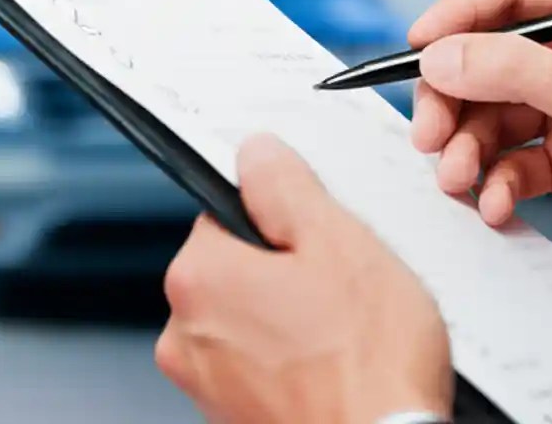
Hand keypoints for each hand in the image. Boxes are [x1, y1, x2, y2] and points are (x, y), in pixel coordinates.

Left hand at [156, 134, 452, 423]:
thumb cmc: (367, 366)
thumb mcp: (338, 242)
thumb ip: (285, 186)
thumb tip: (255, 154)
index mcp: (198, 277)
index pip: (228, 212)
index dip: (283, 219)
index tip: (317, 239)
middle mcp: (184, 334)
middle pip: (238, 268)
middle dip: (287, 271)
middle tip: (342, 290)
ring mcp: (205, 384)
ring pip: (252, 319)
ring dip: (292, 319)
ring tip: (345, 336)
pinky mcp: (231, 418)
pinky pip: (261, 366)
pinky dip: (293, 363)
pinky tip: (336, 369)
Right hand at [408, 0, 551, 267]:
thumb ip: (512, 71)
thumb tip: (441, 56)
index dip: (456, 18)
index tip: (417, 48)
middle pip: (482, 61)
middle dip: (452, 101)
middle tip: (431, 135)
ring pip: (487, 116)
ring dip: (466, 150)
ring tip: (459, 180)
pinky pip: (508, 162)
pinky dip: (496, 184)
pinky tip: (498, 202)